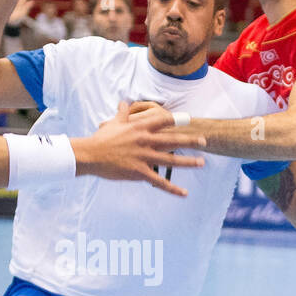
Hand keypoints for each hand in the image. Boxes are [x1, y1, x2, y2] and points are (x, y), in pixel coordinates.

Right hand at [74, 101, 205, 196]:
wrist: (91, 155)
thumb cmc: (101, 138)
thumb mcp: (113, 123)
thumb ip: (122, 113)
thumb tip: (123, 102)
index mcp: (140, 128)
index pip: (163, 121)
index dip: (177, 119)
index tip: (189, 119)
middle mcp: (145, 141)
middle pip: (173, 140)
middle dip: (190, 141)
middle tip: (205, 141)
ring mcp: (144, 157)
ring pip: (171, 160)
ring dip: (188, 162)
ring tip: (201, 162)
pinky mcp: (139, 172)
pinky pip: (160, 181)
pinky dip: (173, 189)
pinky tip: (184, 193)